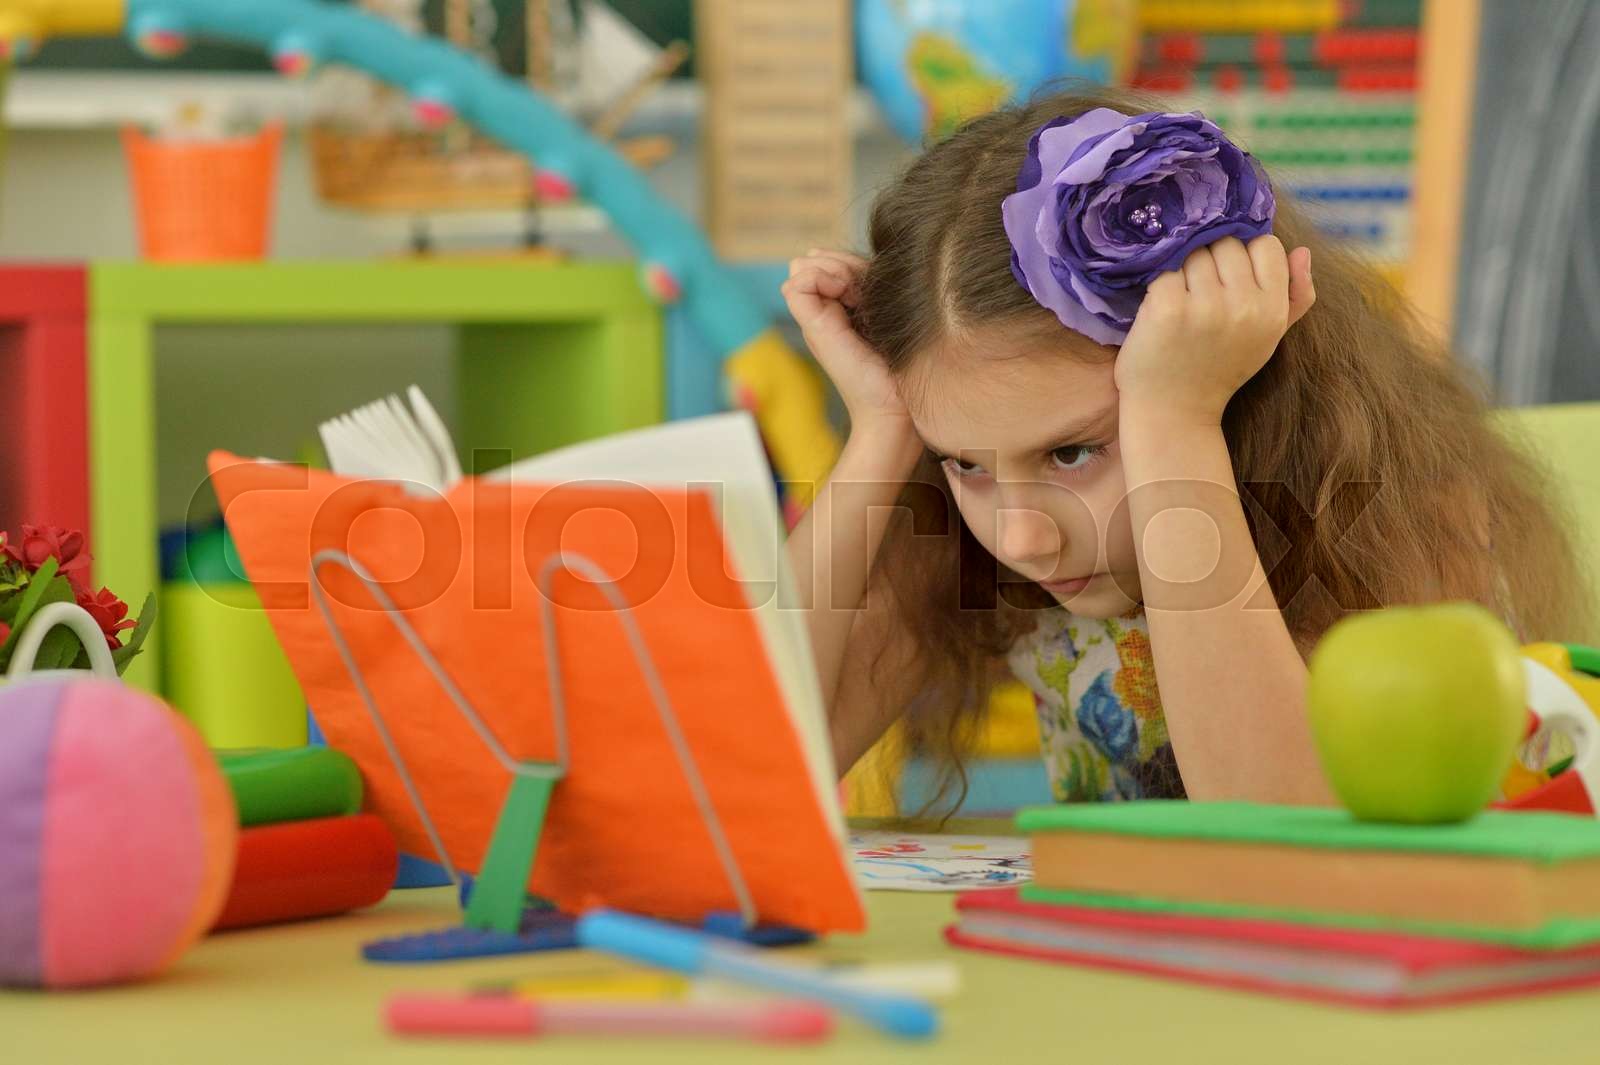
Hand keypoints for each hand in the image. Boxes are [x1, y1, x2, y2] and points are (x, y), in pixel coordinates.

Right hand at [782, 250, 910, 433]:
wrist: (894, 405)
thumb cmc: (897, 363)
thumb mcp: (881, 312)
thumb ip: (864, 287)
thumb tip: (840, 261)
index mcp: (840, 309)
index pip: (825, 260)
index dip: (846, 260)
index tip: (871, 282)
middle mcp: (823, 312)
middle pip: (812, 260)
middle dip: (837, 262)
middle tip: (862, 290)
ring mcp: (814, 320)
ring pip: (803, 267)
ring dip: (832, 269)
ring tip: (856, 295)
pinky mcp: (812, 328)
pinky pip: (798, 284)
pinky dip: (820, 278)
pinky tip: (847, 297)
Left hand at [1113, 235, 1314, 425]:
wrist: (1175, 412)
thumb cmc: (1221, 371)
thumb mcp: (1268, 338)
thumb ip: (1295, 297)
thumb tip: (1302, 251)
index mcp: (1272, 310)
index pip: (1265, 245)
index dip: (1245, 255)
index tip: (1230, 277)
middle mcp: (1243, 306)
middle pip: (1226, 244)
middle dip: (1211, 259)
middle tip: (1201, 293)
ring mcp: (1203, 307)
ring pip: (1193, 254)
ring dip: (1184, 271)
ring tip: (1183, 303)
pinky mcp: (1167, 308)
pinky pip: (1164, 272)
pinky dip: (1159, 287)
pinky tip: (1162, 311)